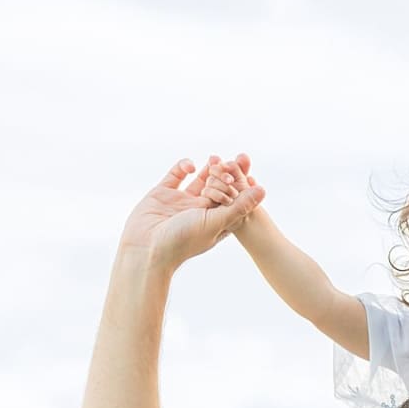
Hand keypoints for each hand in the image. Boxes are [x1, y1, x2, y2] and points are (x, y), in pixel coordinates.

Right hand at [120, 157, 264, 270]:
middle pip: (218, 187)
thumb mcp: (216, 223)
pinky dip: (184, 166)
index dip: (240, 187)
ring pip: (200, 179)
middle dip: (226, 175)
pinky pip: (177, 174)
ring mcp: (181, 201)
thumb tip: (263, 190)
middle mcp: (200, 211)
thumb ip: (239, 206)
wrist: (145, 248)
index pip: (233, 200)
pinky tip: (191, 167)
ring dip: (209, 168)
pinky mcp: (163, 192)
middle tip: (231, 163)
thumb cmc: (183, 241)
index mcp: (215, 221)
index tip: (246, 176)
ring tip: (215, 159)